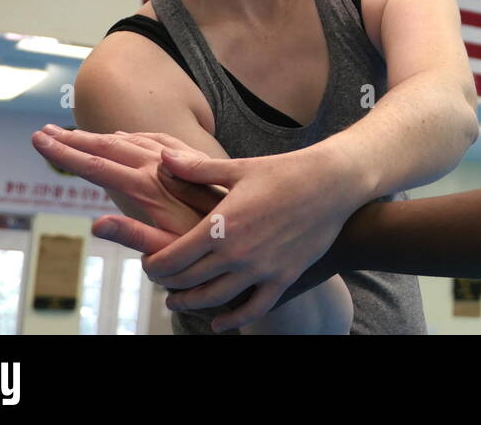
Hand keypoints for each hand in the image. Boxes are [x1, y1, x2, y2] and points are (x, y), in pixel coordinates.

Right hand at [30, 126, 225, 251]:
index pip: (97, 166)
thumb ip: (132, 235)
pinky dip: (132, 135)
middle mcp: (163, 167)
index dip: (64, 154)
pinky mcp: (193, 161)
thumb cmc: (208, 250)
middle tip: (44, 132)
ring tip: (75, 132)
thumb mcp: (169, 252)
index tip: (37, 139)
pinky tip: (125, 136)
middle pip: (109, 146)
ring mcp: (179, 161)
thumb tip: (95, 224)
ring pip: (132, 139)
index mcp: (149, 186)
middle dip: (74, 139)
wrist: (252, 231)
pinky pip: (157, 140)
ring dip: (100, 135)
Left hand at [125, 139, 369, 331]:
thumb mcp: (239, 169)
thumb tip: (162, 157)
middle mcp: (237, 252)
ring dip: (190, 303)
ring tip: (179, 301)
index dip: (153, 265)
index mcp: (220, 224)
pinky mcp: (284, 278)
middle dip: (168, 284)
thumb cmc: (285, 171)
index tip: (148, 263)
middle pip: (187, 281)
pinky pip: (254, 309)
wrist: (333, 184)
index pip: (171, 257)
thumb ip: (197, 170)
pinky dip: (232, 320)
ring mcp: (261, 269)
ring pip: (214, 299)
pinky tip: (219, 323)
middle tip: (161, 280)